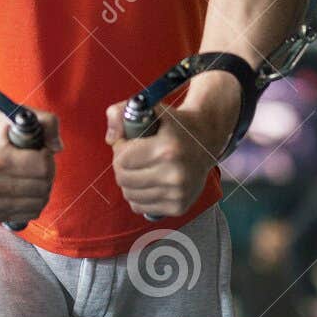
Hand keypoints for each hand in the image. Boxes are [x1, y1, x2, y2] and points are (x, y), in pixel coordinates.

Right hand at [0, 93, 61, 227]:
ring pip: (40, 203)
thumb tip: (58, 147)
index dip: (47, 156)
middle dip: (47, 172)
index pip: (42, 167)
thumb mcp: (17, 116)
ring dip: (42, 188)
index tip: (40, 150)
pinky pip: (29, 214)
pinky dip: (33, 201)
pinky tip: (24, 188)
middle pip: (43, 186)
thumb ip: (47, 122)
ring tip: (31, 174)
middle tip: (38, 162)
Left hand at [105, 71, 241, 217]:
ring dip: (128, 181)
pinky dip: (138, 195)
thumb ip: (121, 112)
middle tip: (130, 155)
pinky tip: (148, 181)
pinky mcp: (178, 207)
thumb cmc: (174, 125)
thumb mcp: (151, 109)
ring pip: (129, 195)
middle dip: (121, 166)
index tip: (127, 142)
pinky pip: (140, 207)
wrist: (205, 141)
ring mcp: (178, 194)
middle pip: (124, 179)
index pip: (122, 160)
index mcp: (168, 149)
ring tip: (140, 167)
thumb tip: (110, 139)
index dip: (119, 149)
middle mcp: (175, 174)